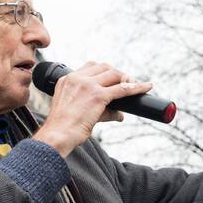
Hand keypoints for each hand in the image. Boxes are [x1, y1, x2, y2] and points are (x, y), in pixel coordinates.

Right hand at [32, 62, 153, 156]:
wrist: (57, 136)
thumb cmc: (64, 129)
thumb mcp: (77, 112)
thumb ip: (100, 110)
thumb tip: (120, 115)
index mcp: (67, 79)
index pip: (91, 66)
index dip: (105, 71)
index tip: (113, 79)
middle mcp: (77, 78)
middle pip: (105, 67)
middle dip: (118, 74)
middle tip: (127, 84)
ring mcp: (88, 86)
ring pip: (114, 74)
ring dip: (126, 79)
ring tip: (134, 88)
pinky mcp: (98, 96)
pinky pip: (123, 89)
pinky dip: (136, 87)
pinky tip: (146, 88)